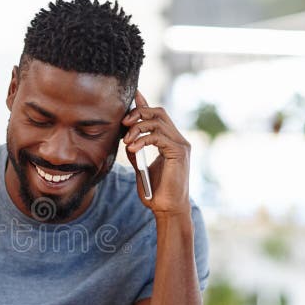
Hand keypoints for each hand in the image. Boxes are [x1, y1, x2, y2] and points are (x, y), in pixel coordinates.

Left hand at [121, 90, 191, 216]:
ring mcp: (181, 145)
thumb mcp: (141, 167)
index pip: (157, 115)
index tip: (132, 95)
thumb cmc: (155, 192)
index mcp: (170, 141)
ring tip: (126, 141)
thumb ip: (137, 151)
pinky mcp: (179, 152)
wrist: (167, 209)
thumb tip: (127, 138)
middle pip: (158, 112)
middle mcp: (178, 140)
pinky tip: (133, 148)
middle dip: (138, 113)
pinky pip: (159, 136)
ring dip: (138, 127)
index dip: (144, 103)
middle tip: (122, 123)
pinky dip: (143, 139)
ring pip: (158, 121)